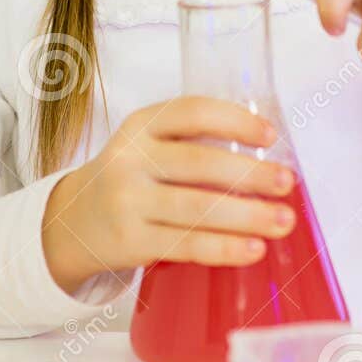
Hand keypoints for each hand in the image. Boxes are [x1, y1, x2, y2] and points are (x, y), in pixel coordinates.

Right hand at [41, 96, 297, 295]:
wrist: (74, 223)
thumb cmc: (131, 179)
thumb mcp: (147, 145)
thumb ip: (193, 142)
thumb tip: (266, 157)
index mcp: (140, 125)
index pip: (192, 112)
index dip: (235, 121)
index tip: (270, 136)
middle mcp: (130, 159)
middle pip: (199, 163)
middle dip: (250, 174)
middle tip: (287, 183)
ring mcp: (127, 202)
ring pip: (197, 208)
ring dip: (247, 215)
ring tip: (283, 220)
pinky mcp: (130, 242)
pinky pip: (187, 245)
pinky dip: (225, 248)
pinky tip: (254, 249)